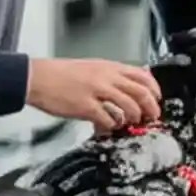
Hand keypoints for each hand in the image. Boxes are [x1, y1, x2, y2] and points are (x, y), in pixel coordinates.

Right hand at [26, 58, 161, 133]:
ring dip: (134, 117)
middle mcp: (106, 77)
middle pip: (140, 92)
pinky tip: (109, 128)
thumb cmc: (62, 74)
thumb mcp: (92, 68)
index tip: (157, 99)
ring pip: (128, 105)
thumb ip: (110, 76)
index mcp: (109, 67)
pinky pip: (107, 118)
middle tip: (151, 116)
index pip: (142, 76)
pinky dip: (112, 125)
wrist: (38, 78)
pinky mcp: (85, 106)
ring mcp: (96, 91)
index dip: (154, 89)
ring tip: (130, 123)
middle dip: (151, 107)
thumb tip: (126, 88)